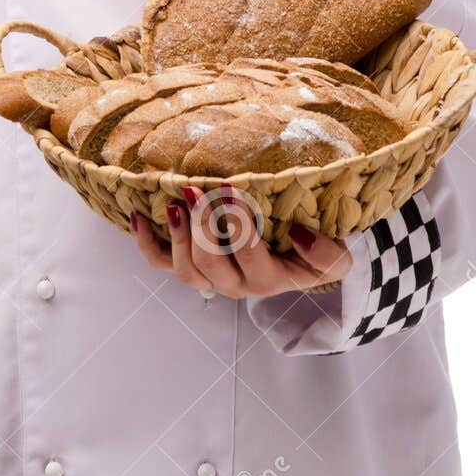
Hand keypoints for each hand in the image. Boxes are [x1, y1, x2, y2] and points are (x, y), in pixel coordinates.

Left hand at [130, 184, 351, 297]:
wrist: (301, 262)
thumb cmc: (316, 254)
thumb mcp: (337, 258)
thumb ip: (326, 254)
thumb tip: (298, 234)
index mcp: (269, 281)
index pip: (250, 256)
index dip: (237, 225)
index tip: (229, 189)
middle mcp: (235, 285)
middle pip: (209, 265)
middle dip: (200, 227)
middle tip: (196, 191)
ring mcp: (210, 278)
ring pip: (185, 270)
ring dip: (177, 236)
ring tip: (175, 203)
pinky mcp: (192, 267)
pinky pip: (162, 263)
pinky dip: (147, 242)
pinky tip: (138, 216)